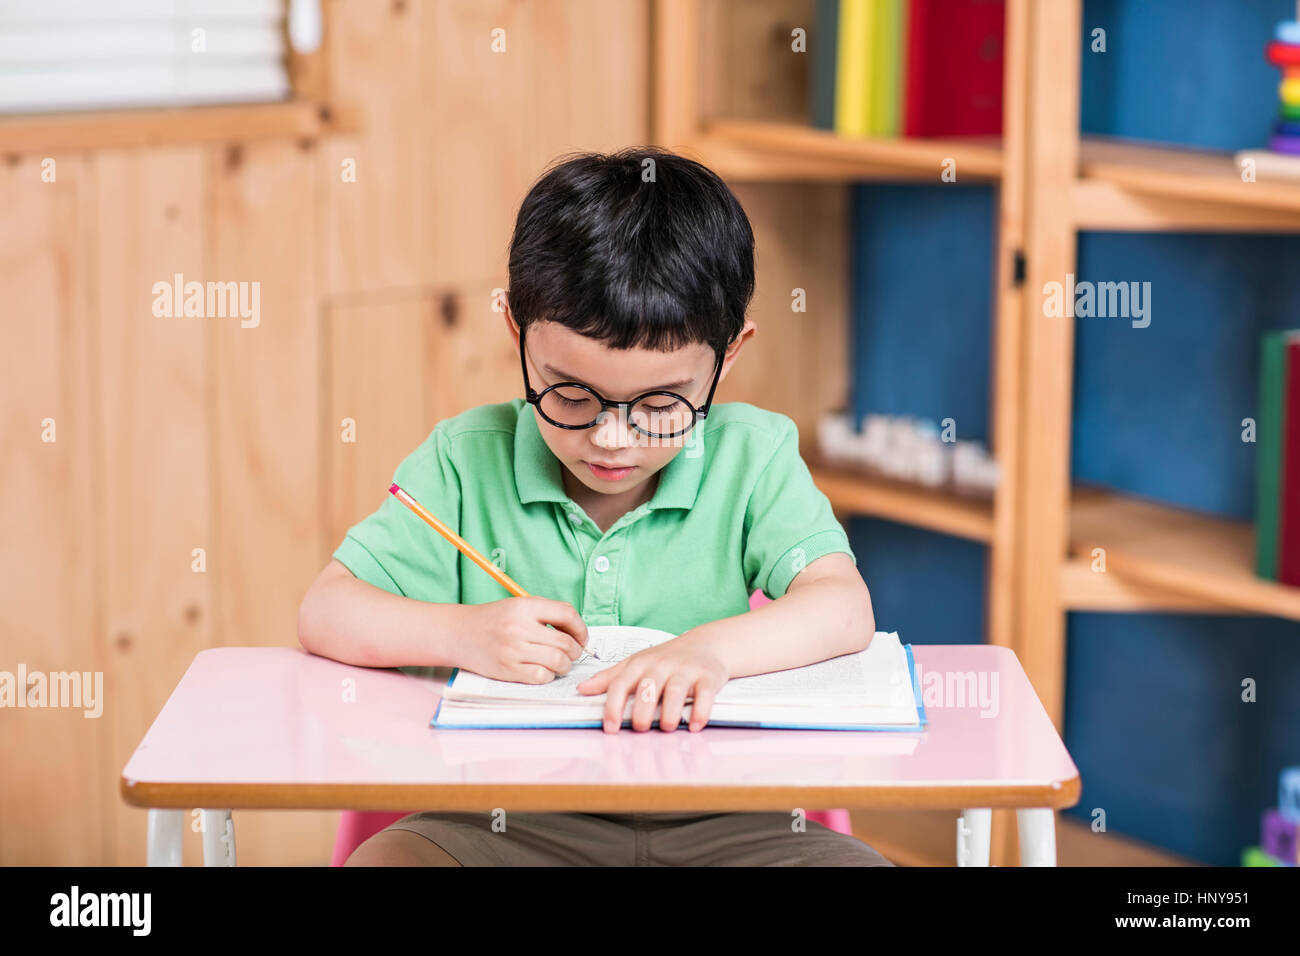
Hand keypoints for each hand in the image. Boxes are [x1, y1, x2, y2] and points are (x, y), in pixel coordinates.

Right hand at [459, 597, 588, 683]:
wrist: (458, 634)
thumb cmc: (493, 620)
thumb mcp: (518, 605)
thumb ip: (546, 612)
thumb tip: (578, 631)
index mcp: (524, 607)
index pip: (567, 614)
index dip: (581, 628)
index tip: (582, 637)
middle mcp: (519, 627)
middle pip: (566, 643)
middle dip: (576, 651)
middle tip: (572, 653)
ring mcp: (513, 650)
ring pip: (558, 662)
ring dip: (565, 665)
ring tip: (559, 663)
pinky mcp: (507, 670)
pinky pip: (542, 677)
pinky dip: (548, 675)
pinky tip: (543, 670)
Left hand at [575, 629, 728, 732]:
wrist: (707, 644)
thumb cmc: (666, 659)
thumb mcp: (636, 663)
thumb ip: (610, 677)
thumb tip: (582, 688)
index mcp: (640, 663)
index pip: (621, 683)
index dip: (613, 706)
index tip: (610, 728)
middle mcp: (662, 665)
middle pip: (648, 687)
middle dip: (641, 711)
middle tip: (639, 729)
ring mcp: (686, 670)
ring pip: (675, 690)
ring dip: (669, 712)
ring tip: (666, 728)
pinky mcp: (709, 676)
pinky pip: (705, 694)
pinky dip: (700, 710)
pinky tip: (694, 725)